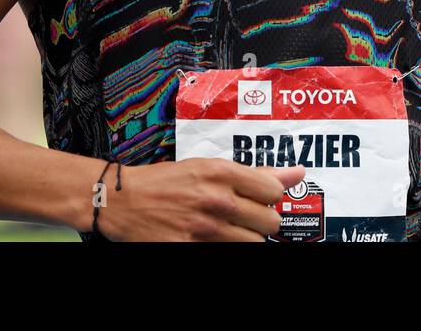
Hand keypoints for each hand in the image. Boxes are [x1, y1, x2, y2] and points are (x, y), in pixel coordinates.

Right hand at [95, 158, 305, 240]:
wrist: (123, 200)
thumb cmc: (165, 181)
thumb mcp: (208, 167)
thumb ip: (254, 174)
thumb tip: (297, 173)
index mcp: (221, 173)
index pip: (274, 191)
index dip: (269, 196)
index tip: (258, 197)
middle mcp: (217, 200)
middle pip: (270, 222)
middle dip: (261, 221)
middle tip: (244, 217)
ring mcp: (206, 229)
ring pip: (254, 243)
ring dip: (246, 238)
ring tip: (229, 230)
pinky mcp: (192, 248)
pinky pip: (229, 254)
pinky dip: (226, 247)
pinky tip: (214, 238)